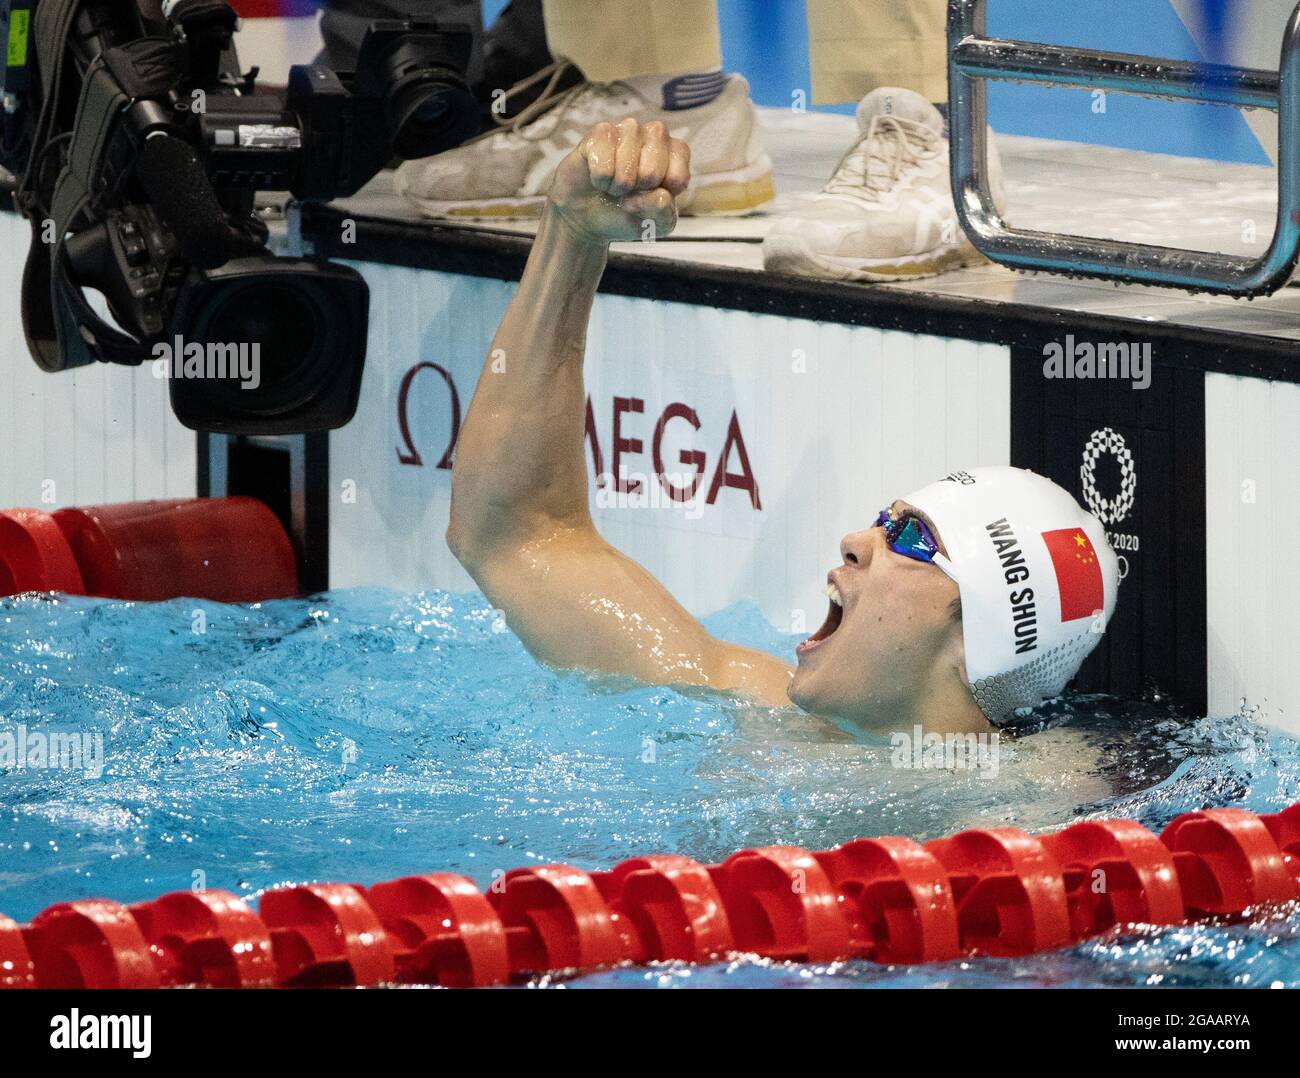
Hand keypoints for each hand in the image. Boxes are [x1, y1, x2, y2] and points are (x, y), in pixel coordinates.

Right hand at [548, 118, 689, 244]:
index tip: (650, 196)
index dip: (659, 197)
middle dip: (637, 191)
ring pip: (627, 164)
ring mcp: (629, 129)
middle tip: (630, 190)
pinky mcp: (601, 131)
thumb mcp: (654, 224)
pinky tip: (599, 176)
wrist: (588, 214)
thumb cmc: (627, 212)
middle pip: (652, 171)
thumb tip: (659, 194)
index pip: (677, 178)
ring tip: (614, 184)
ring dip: (618, 185)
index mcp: (677, 154)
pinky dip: (600, 179)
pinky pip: (604, 162)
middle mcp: (656, 135)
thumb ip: (664, 212)